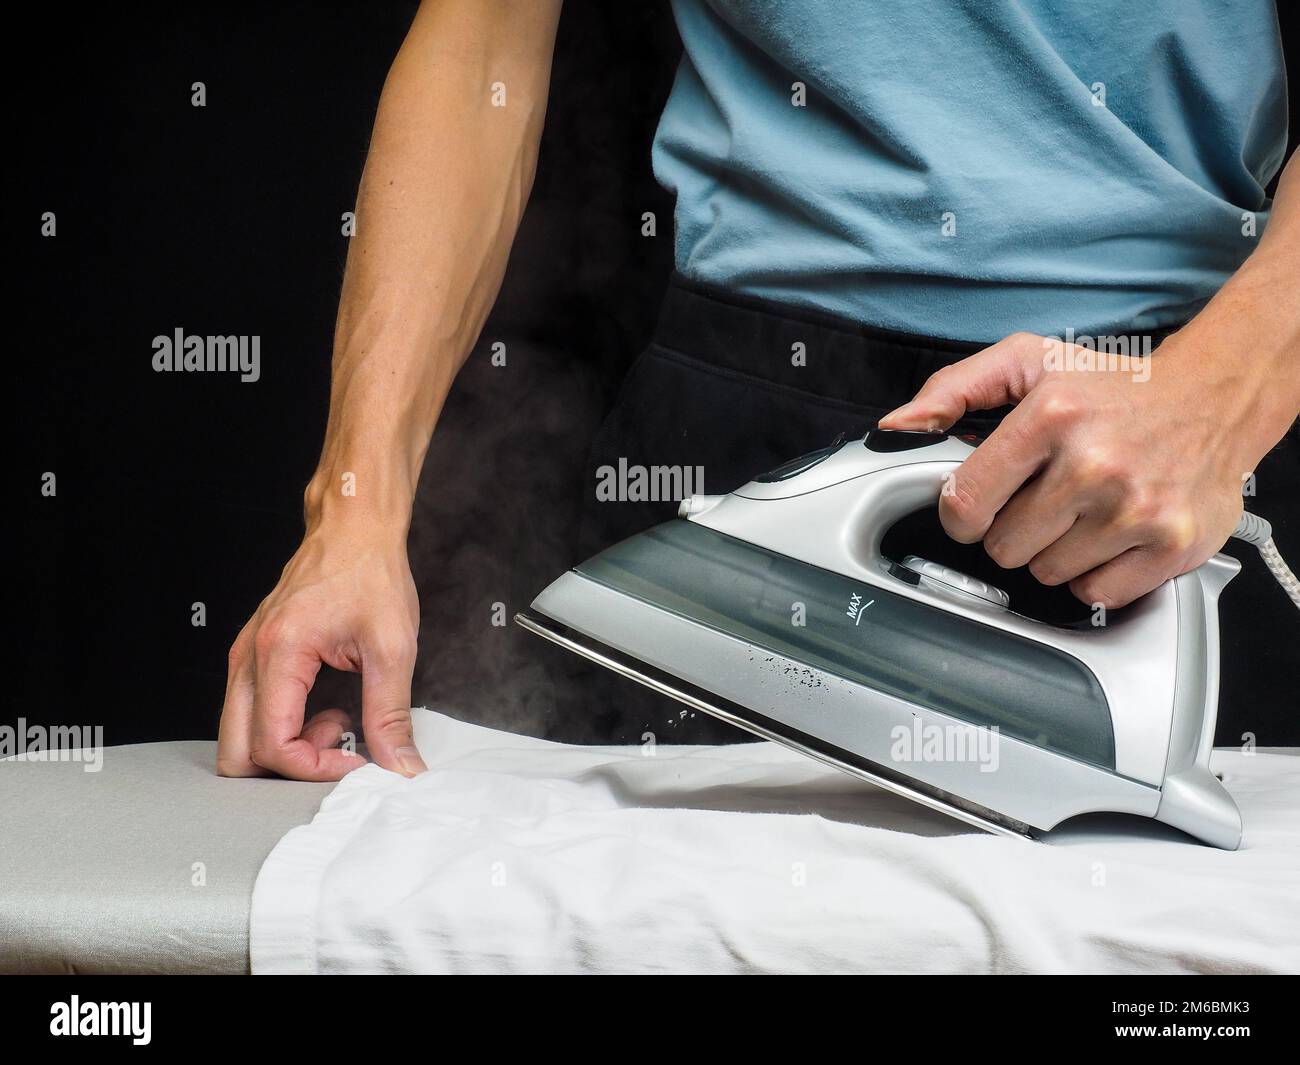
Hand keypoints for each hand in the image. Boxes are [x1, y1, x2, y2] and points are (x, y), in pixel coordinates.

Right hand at [216, 527, 426, 779]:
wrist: (354, 528)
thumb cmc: (371, 573)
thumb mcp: (392, 647)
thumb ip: (390, 713)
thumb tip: (400, 765)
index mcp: (278, 653)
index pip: (274, 745)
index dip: (316, 767)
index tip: (358, 760)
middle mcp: (248, 657)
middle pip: (237, 753)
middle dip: (290, 767)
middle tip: (341, 745)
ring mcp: (245, 656)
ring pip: (240, 736)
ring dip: (288, 746)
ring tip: (340, 719)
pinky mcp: (255, 656)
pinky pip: (252, 712)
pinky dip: (285, 725)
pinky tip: (327, 706)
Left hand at [878, 330, 1291, 608]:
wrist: (1216, 397)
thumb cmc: (1115, 387)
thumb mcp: (1030, 362)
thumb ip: (954, 389)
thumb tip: (898, 426)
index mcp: (1051, 417)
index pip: (964, 504)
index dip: (962, 514)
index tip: (979, 505)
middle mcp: (1095, 464)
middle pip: (1004, 548)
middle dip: (1014, 529)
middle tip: (1045, 499)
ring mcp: (1137, 509)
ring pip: (1047, 574)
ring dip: (1055, 552)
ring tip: (1083, 512)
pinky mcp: (1172, 546)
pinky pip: (1096, 595)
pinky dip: (1095, 575)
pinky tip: (1109, 537)